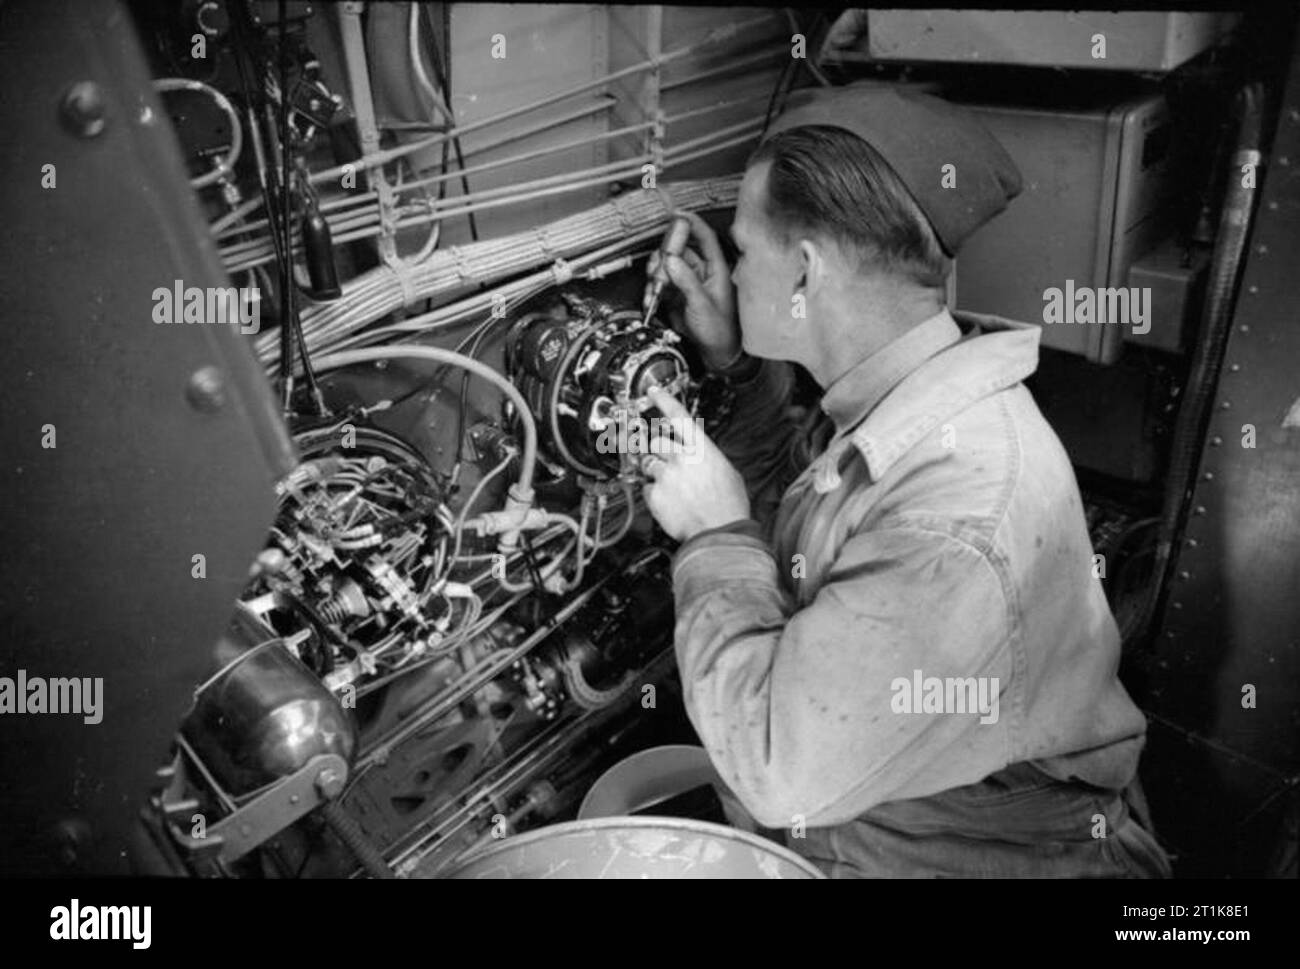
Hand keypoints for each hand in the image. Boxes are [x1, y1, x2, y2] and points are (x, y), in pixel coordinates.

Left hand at [641, 386, 749, 541]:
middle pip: (657, 442)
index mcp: (701, 448)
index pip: (678, 416)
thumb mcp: (727, 472)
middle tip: (669, 467)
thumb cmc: (728, 506)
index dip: (664, 401)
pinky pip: (646, 488)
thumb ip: (708, 459)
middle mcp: (680, 457)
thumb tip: (700, 458)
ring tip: (673, 489)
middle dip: (659, 452)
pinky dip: (654, 495)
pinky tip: (670, 503)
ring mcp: (665, 475)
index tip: (653, 392)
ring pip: (648, 464)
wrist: (719, 533)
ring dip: (656, 473)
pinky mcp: (654, 495)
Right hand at [647, 211, 740, 369]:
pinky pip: (661, 284)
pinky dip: (652, 288)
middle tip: (657, 264)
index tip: (677, 214)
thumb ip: (687, 281)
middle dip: (665, 254)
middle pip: (680, 250)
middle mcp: (701, 272)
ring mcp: (688, 283)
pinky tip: (651, 298)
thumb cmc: (720, 330)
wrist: (715, 353)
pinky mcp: (676, 295)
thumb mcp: (703, 304)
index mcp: (716, 269)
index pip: (705, 237)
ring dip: (656, 273)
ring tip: (653, 286)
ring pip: (667, 266)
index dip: (692, 223)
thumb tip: (672, 261)